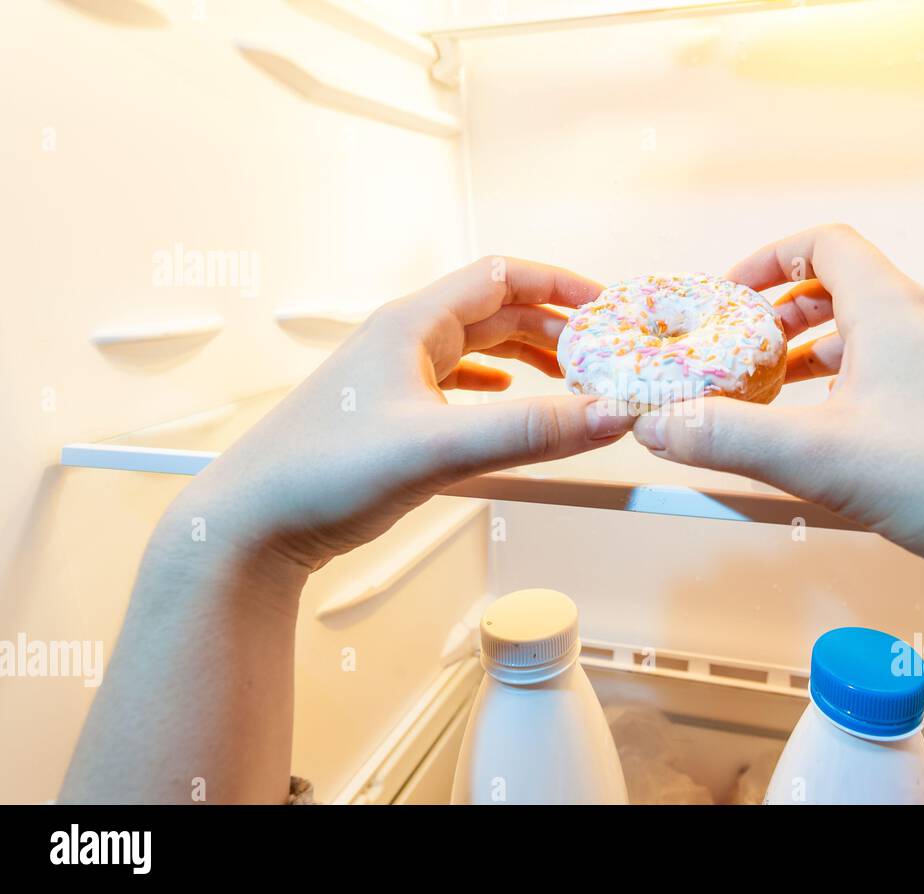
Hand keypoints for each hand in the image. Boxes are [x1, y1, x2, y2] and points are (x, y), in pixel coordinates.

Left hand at [178, 256, 632, 574]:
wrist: (250, 524)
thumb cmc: (318, 474)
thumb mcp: (439, 448)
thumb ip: (530, 431)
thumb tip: (607, 413)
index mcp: (412, 325)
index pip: (502, 275)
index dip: (559, 284)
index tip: (604, 306)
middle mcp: (402, 341)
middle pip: (495, 310)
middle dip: (552, 327)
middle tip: (598, 356)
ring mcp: (391, 377)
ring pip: (475, 347)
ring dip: (526, 356)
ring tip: (566, 379)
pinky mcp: (386, 415)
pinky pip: (453, 382)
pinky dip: (493, 386)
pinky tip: (503, 400)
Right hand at [632, 224, 923, 589]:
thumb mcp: (826, 458)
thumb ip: (734, 440)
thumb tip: (662, 425)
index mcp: (890, 312)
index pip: (824, 244)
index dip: (767, 262)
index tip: (728, 298)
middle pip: (844, 294)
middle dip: (782, 324)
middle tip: (745, 360)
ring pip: (871, 346)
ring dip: (817, 367)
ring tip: (780, 410)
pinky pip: (897, 388)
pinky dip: (853, 404)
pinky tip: (838, 455)